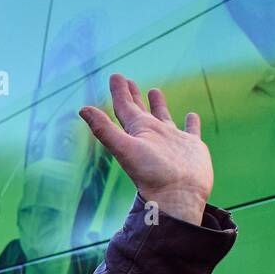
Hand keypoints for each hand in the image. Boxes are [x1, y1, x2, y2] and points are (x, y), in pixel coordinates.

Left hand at [79, 73, 212, 225]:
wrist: (178, 198)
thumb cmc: (151, 175)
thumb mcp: (125, 148)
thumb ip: (104, 129)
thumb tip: (82, 109)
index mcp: (138, 132)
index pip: (124, 107)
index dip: (119, 91)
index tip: (115, 76)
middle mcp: (153, 135)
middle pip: (140, 111)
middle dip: (133, 95)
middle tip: (128, 80)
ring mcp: (173, 141)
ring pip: (164, 117)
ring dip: (158, 105)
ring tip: (154, 91)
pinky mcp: (192, 147)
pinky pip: (191, 130)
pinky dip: (191, 122)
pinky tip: (191, 115)